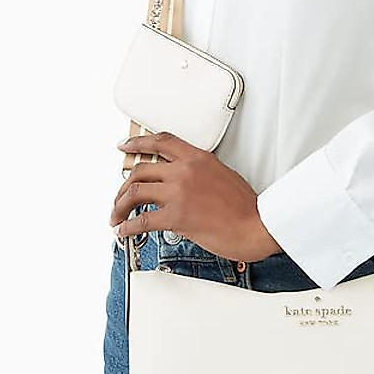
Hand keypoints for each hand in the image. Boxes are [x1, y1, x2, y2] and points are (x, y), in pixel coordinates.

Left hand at [110, 132, 284, 262]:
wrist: (257, 226)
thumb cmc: (247, 207)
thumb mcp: (224, 175)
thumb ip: (200, 173)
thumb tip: (183, 183)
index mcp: (198, 158)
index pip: (161, 142)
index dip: (138, 143)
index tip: (126, 146)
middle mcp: (184, 171)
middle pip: (140, 170)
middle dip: (123, 185)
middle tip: (119, 196)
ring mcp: (178, 193)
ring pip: (134, 192)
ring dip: (119, 206)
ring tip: (116, 216)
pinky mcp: (176, 216)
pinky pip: (141, 220)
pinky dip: (127, 227)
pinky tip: (124, 231)